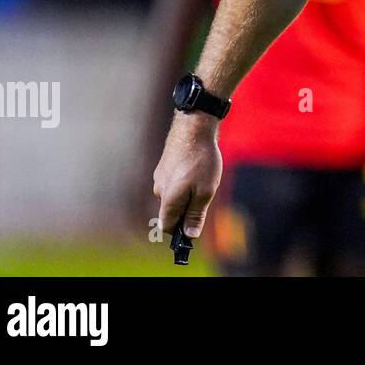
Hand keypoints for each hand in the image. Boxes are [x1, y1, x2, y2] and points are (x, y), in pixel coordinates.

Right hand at [152, 111, 222, 239]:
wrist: (194, 129)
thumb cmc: (202, 161)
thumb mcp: (205, 192)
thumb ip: (195, 214)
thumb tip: (189, 235)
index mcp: (167, 200)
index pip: (167, 227)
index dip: (180, 230)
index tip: (194, 225)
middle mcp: (159, 190)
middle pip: (171, 211)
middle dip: (187, 209)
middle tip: (205, 194)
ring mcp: (160, 177)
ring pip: (173, 195)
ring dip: (187, 193)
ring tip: (203, 177)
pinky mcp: (163, 166)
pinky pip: (174, 182)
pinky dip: (185, 181)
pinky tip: (197, 168)